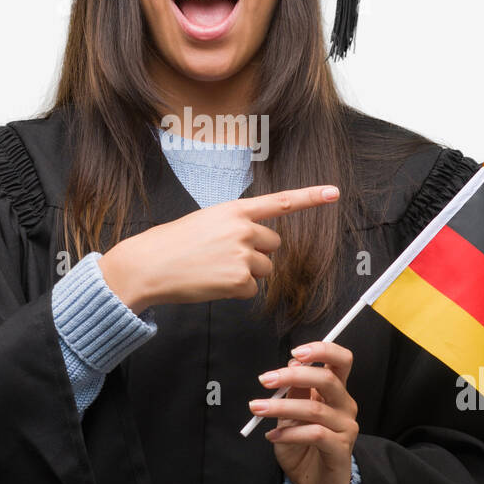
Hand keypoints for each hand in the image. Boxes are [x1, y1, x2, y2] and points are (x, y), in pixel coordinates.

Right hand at [97, 185, 338, 311]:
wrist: (149, 265)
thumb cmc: (173, 244)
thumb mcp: (206, 221)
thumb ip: (235, 226)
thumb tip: (258, 244)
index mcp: (234, 210)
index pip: (280, 202)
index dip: (310, 197)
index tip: (334, 192)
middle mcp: (243, 229)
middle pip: (272, 245)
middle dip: (255, 254)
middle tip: (222, 256)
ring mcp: (243, 255)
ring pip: (264, 269)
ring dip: (246, 274)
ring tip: (214, 269)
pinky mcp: (240, 280)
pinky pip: (252, 289)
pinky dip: (236, 291)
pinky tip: (213, 283)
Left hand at [248, 340, 358, 483]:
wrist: (316, 483)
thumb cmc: (303, 445)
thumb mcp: (292, 415)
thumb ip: (294, 392)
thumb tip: (290, 363)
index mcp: (336, 391)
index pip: (341, 360)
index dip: (322, 350)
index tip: (295, 352)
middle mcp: (345, 405)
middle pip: (327, 379)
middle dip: (293, 375)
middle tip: (265, 380)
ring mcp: (346, 427)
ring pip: (314, 408)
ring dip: (281, 407)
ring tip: (257, 409)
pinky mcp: (341, 449)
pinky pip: (315, 434)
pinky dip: (289, 433)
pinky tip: (272, 436)